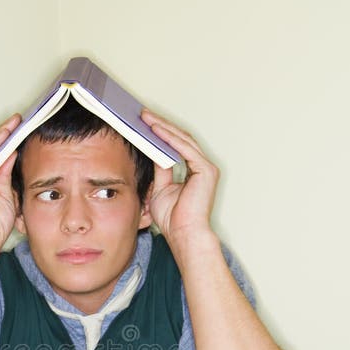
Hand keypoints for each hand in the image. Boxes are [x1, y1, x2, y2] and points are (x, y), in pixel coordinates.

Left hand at [142, 110, 219, 241]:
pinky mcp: (206, 170)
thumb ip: (160, 170)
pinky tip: (156, 130)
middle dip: (161, 125)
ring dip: (163, 127)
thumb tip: (152, 152)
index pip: (176, 146)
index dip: (161, 133)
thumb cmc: (173, 218)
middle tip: (143, 115)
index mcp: (193, 171)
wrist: (182, 233)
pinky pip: (185, 149)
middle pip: (180, 139)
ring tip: (146, 118)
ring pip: (183, 140)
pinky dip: (170, 138)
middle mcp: (202, 166)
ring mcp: (206, 167)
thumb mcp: (160, 188)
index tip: (144, 124)